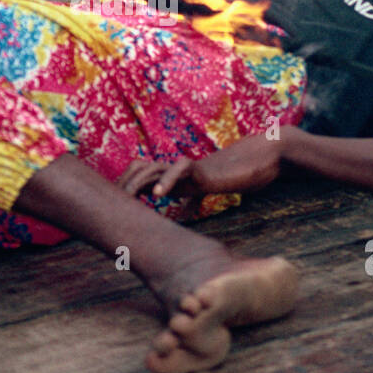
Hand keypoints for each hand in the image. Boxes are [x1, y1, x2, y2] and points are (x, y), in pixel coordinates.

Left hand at [118, 132, 286, 203]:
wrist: (260, 158)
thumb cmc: (236, 174)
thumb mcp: (208, 191)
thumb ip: (192, 198)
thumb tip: (183, 214)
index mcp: (175, 175)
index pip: (142, 175)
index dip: (128, 185)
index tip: (115, 204)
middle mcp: (177, 170)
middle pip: (139, 169)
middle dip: (124, 184)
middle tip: (112, 204)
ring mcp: (188, 168)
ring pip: (153, 168)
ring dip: (138, 184)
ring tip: (128, 199)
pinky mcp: (202, 169)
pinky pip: (181, 170)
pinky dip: (168, 181)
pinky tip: (160, 196)